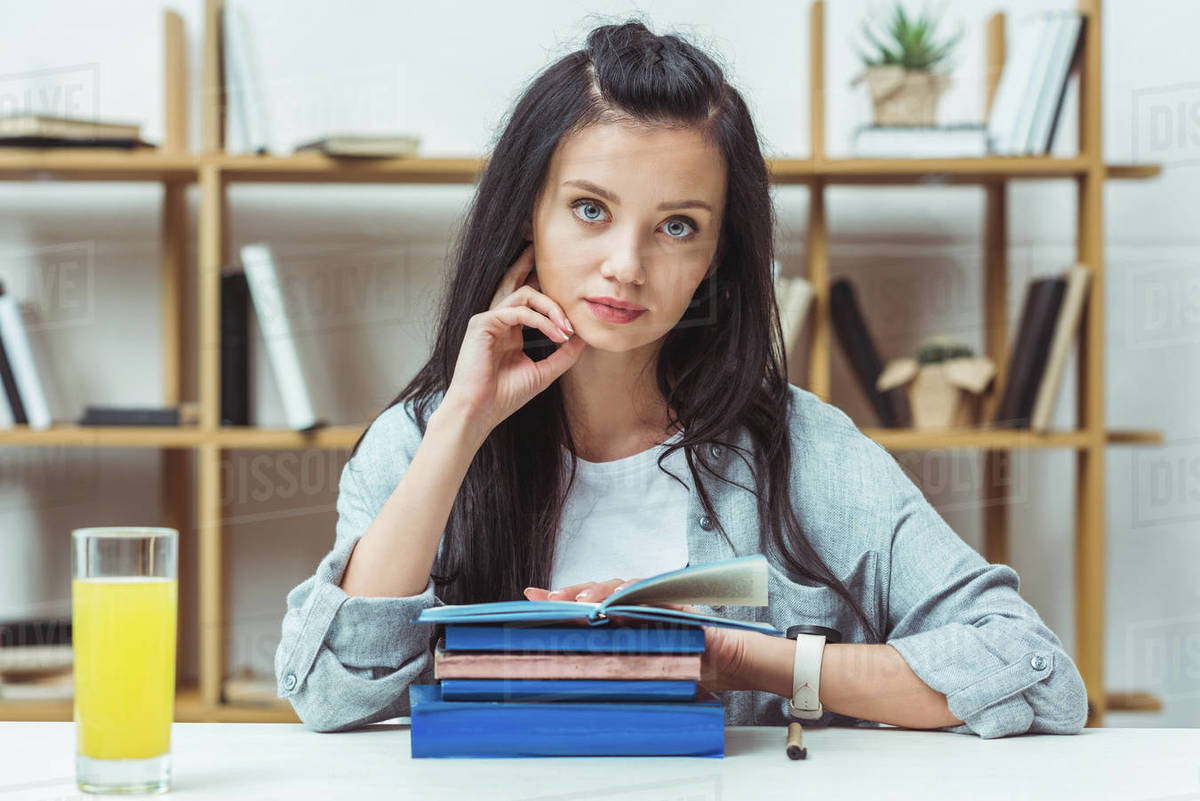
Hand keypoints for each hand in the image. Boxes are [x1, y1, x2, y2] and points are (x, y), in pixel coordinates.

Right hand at [440, 242, 585, 436]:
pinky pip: (518, 310)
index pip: (530, 300)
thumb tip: (585, 337)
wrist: (480, 411)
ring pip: (526, 295)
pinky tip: (556, 334)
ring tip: (567, 328)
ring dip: (553, 308)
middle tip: (551, 252)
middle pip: (518, 282)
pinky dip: (541, 320)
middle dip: (533, 264)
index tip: (576, 319)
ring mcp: (489, 319)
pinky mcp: (482, 323)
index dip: (553, 299)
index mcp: (510, 328)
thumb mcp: (544, 372)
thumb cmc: (505, 396)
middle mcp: (498, 319)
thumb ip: (564, 354)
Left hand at [523, 579, 753, 693]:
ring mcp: (653, 600)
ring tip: (577, 601)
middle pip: (596, 591)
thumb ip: (615, 667)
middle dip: (569, 593)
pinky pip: (648, 592)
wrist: (731, 662)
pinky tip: (614, 599)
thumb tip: (577, 678)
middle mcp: (636, 605)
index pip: (587, 606)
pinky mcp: (673, 599)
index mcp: (624, 620)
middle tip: (544, 598)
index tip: (530, 596)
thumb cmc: (689, 667)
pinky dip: (630, 594)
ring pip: (618, 587)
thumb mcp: (642, 670)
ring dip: (596, 591)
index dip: (559, 600)